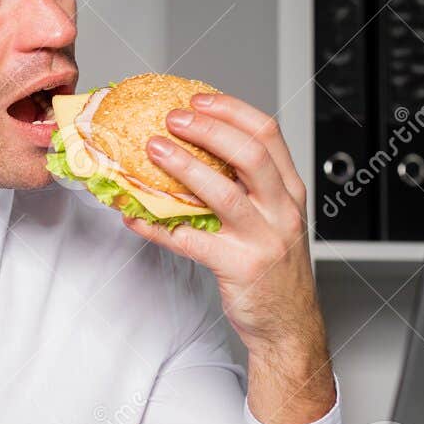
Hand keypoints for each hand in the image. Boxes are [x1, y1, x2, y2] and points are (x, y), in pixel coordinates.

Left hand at [120, 90, 333, 423]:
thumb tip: (191, 154)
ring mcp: (264, 239)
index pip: (267, 133)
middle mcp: (282, 209)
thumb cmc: (273, 269)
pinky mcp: (240, 267)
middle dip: (207, 129)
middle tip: (171, 119)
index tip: (197, 99)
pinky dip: (158, 226)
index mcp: (289, 190)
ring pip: (222, 193)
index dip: (230, 110)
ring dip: (182, 168)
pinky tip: (133, 215)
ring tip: (152, 151)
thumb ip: (244, 188)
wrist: (288, 324)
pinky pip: (191, 240)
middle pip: (249, 153)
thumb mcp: (271, 219)